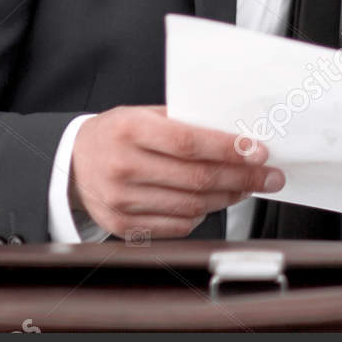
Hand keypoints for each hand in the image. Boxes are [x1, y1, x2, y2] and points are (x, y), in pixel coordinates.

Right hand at [68, 105, 283, 239]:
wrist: (71, 163)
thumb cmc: (117, 134)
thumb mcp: (145, 115)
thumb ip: (186, 122)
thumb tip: (239, 134)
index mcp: (130, 130)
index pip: (189, 142)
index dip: (229, 149)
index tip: (259, 152)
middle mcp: (123, 167)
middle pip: (196, 179)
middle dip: (243, 178)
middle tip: (270, 176)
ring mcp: (121, 201)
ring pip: (192, 205)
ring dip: (229, 197)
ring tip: (247, 187)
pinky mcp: (123, 226)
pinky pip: (178, 225)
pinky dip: (203, 213)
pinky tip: (213, 201)